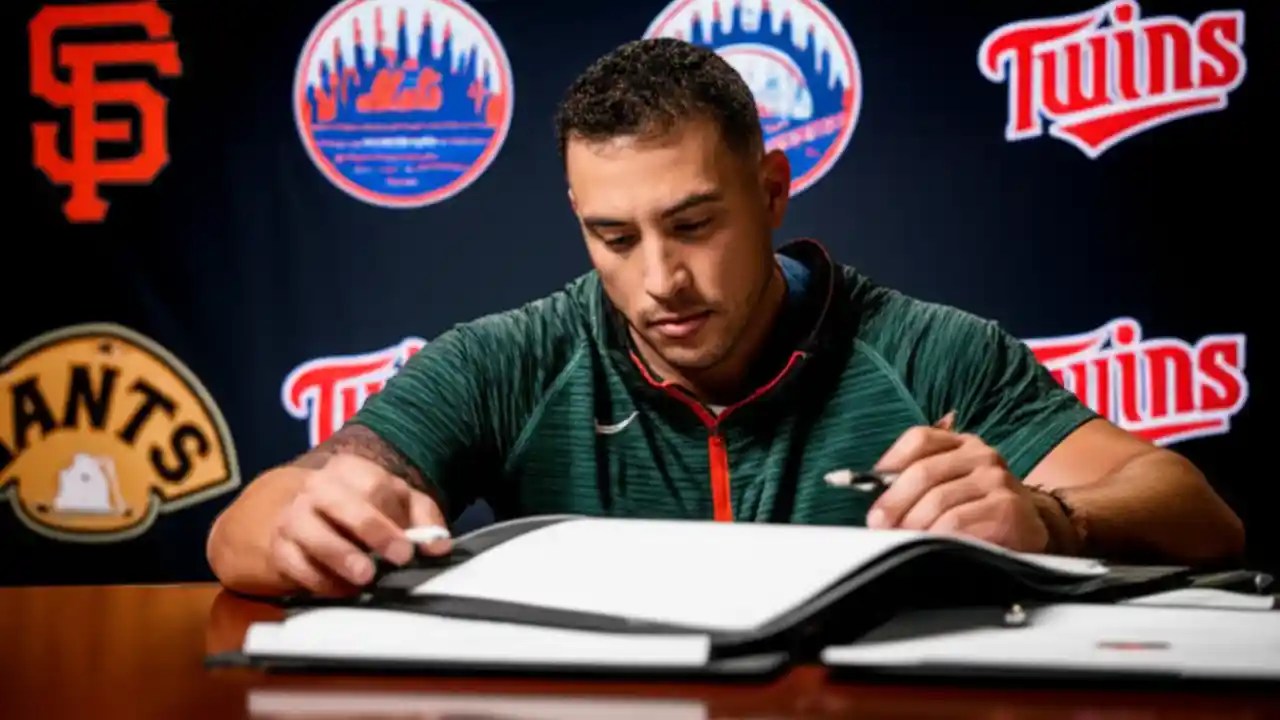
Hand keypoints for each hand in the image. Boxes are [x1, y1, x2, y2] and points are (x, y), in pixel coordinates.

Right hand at [269, 454, 452, 595]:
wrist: (302, 521)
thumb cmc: (361, 511)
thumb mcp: (397, 505)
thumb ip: (424, 520)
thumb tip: (440, 546)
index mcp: (350, 470)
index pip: (374, 486)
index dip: (394, 516)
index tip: (410, 547)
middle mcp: (318, 488)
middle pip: (343, 504)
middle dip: (373, 530)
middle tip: (399, 557)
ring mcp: (294, 517)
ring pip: (314, 533)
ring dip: (341, 556)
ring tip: (364, 577)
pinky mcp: (279, 549)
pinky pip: (297, 565)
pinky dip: (321, 581)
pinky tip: (344, 591)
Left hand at [866, 417, 1049, 552]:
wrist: (1031, 528)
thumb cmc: (980, 508)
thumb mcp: (952, 485)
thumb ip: (918, 483)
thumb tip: (875, 498)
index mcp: (962, 444)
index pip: (919, 439)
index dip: (890, 462)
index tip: (869, 487)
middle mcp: (982, 456)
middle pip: (923, 472)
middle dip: (894, 502)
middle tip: (879, 524)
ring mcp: (997, 481)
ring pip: (938, 501)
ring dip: (913, 525)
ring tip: (903, 539)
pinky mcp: (1007, 510)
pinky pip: (957, 524)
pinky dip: (936, 537)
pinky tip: (931, 546)